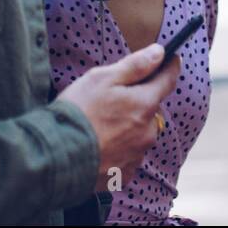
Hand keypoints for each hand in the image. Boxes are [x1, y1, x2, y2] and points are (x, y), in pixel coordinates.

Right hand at [57, 42, 179, 190]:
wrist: (55, 157)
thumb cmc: (77, 112)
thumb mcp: (102, 79)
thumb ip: (135, 65)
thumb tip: (159, 53)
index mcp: (144, 105)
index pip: (167, 81)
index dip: (169, 67)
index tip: (172, 58)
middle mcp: (148, 132)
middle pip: (151, 108)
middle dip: (138, 100)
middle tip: (111, 98)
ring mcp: (137, 155)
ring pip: (141, 133)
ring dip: (129, 126)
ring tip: (100, 124)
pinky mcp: (124, 174)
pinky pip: (129, 155)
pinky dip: (119, 148)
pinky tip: (99, 144)